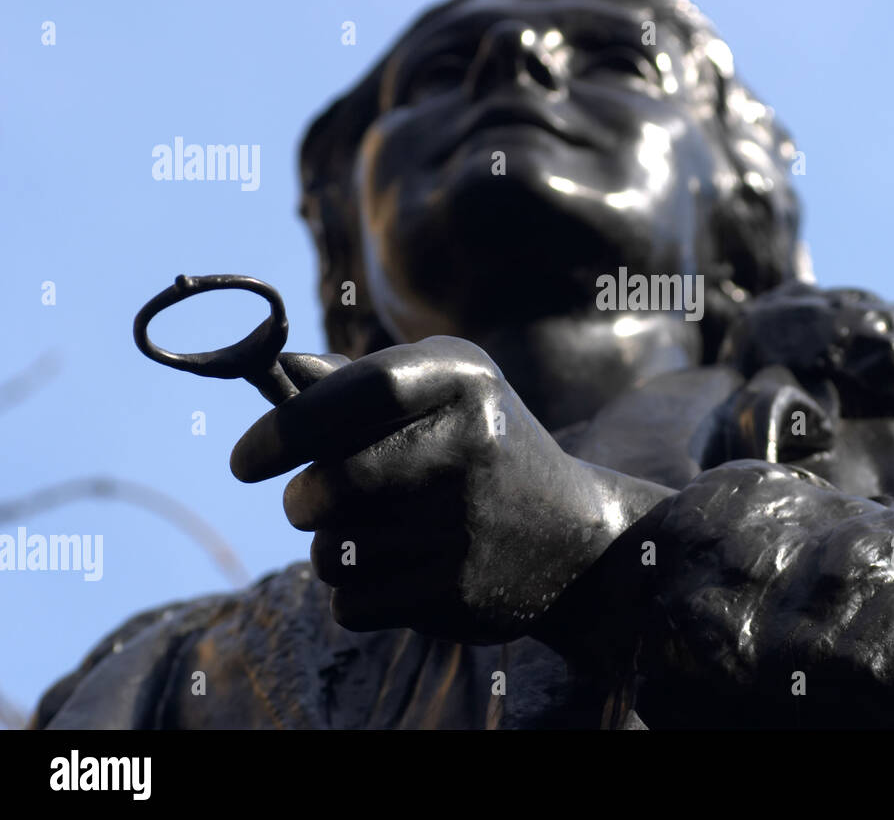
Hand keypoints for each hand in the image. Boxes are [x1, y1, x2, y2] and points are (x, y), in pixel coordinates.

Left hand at [230, 337, 618, 643]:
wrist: (572, 536)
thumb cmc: (483, 449)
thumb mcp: (442, 395)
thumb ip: (359, 383)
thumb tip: (279, 368)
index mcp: (464, 377)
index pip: (362, 393)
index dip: (289, 427)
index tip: (243, 462)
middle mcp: (474, 441)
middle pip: (335, 482)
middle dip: (303, 502)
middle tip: (306, 504)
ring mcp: (471, 519)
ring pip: (334, 551)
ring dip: (334, 550)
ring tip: (376, 536)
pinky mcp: (462, 588)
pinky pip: (353, 603)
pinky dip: (357, 595)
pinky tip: (402, 573)